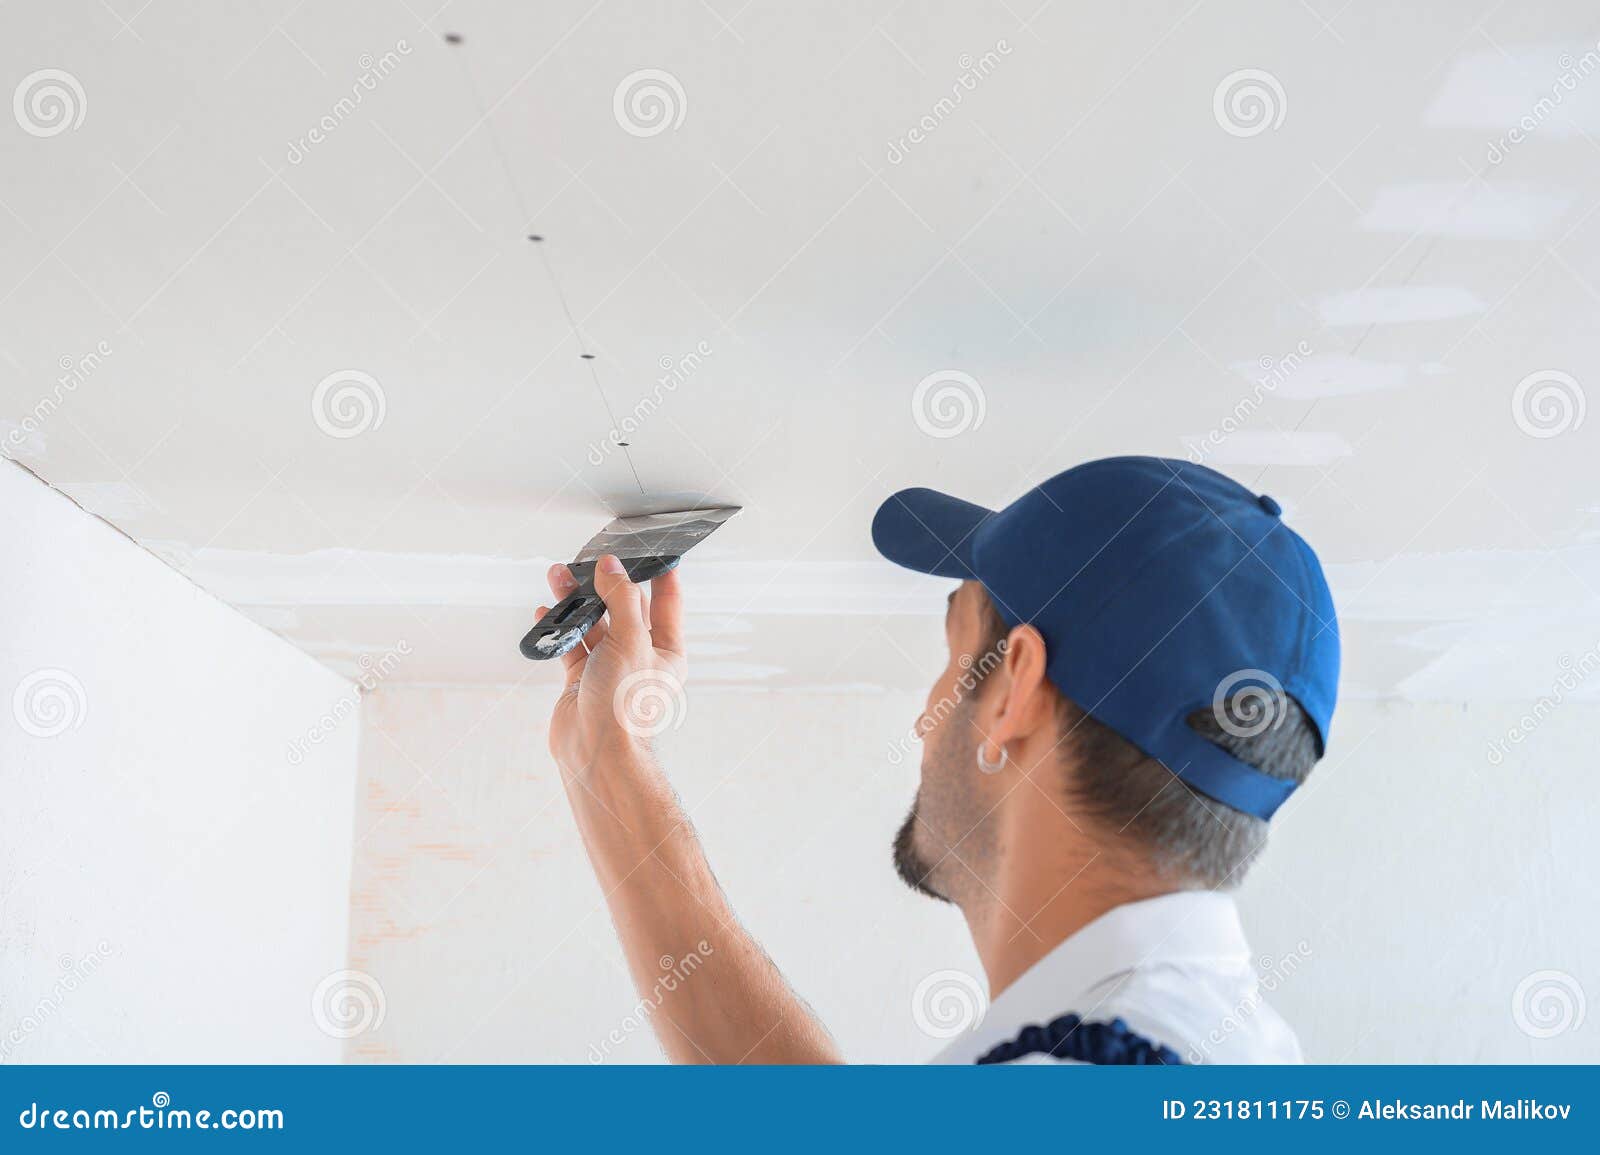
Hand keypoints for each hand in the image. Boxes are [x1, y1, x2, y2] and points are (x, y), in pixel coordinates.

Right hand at [536, 555, 687, 780]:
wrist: (595, 751)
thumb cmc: (624, 705)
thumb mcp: (630, 640)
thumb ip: (620, 600)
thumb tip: (610, 568)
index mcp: (667, 650)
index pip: (667, 602)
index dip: (660, 574)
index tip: (651, 550)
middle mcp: (640, 657)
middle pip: (624, 609)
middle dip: (605, 584)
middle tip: (588, 560)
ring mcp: (610, 668)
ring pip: (594, 624)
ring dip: (576, 601)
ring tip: (557, 576)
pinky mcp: (583, 679)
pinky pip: (571, 645)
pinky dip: (559, 628)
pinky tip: (547, 613)